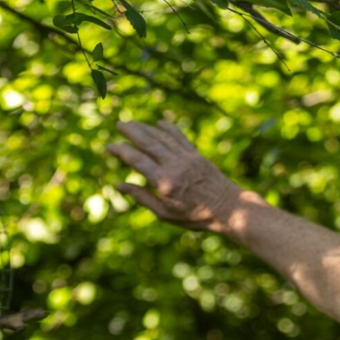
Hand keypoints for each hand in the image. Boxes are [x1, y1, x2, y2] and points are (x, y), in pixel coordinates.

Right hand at [107, 120, 245, 233]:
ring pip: (163, 137)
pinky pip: (180, 138)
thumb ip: (142, 197)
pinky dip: (169, 129)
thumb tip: (120, 184)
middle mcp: (175, 166)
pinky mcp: (197, 155)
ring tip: (133, 123)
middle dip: (132, 132)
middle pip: (149, 142)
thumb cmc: (196, 216)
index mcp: (164, 182)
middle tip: (119, 124)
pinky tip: (160, 122)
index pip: (137, 160)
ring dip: (147, 127)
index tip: (109, 146)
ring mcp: (187, 158)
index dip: (121, 151)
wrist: (230, 209)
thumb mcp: (166, 214)